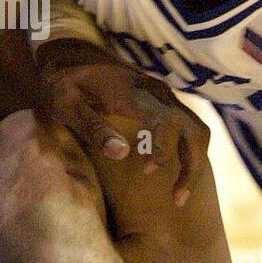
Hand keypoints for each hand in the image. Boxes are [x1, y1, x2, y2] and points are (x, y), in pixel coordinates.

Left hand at [36, 39, 208, 205]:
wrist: (70, 62)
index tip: (148, 170)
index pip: (167, 120)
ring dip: (193, 163)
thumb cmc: (65, 88)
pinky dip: (188, 154)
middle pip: (193, 129)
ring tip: (177, 196)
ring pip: (197, 130)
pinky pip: (188, 129)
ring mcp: (164, 97)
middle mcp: (157, 92)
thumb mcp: (67, 107)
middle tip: (177, 200)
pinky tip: (168, 174)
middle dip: (192, 166)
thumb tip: (121, 154)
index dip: (165, 148)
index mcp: (134, 93)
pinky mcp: (164, 104)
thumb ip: (93, 128)